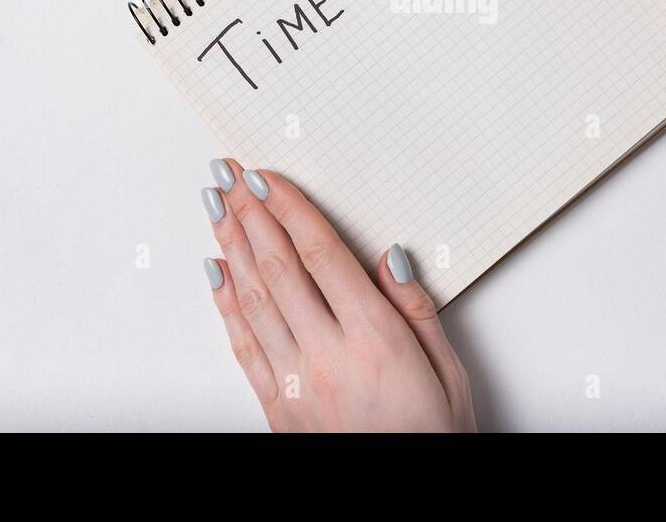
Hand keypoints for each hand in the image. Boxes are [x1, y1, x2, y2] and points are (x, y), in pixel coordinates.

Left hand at [200, 160, 475, 431]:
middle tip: (229, 176)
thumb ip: (415, 310)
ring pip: (254, 299)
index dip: (288, 209)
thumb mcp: (449, 373)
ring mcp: (295, 384)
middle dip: (250, 215)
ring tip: (216, 208)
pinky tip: (218, 274)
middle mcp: (328, 356)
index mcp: (375, 339)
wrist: (407, 507)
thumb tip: (389, 257)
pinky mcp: (278, 408)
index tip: (266, 176)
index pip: (320, 255)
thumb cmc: (434, 441)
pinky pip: (243, 345)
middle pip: (279, 268)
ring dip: (231, 247)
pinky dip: (227, 304)